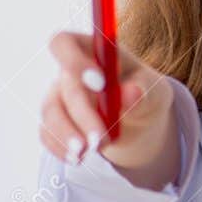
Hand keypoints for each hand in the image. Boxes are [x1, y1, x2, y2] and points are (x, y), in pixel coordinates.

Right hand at [40, 32, 177, 185]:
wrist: (139, 122)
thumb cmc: (145, 94)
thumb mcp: (154, 90)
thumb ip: (144, 90)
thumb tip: (131, 93)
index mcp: (92, 51)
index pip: (64, 42)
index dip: (73, 60)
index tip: (99, 83)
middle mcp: (69, 71)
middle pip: (65, 86)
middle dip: (83, 115)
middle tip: (101, 140)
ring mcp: (59, 96)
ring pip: (50, 112)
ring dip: (67, 135)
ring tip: (89, 153)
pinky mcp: (55, 122)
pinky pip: (47, 134)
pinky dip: (61, 148)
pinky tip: (78, 159)